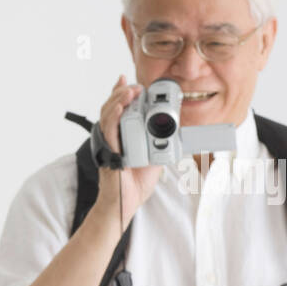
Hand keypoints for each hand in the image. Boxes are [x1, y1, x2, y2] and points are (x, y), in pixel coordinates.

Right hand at [96, 75, 163, 221]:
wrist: (128, 202)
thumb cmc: (137, 182)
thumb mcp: (155, 155)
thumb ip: (161, 141)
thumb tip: (178, 130)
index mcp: (122, 135)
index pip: (119, 109)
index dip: (122, 93)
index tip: (133, 84)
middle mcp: (112, 136)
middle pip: (112, 107)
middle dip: (122, 92)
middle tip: (136, 86)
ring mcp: (108, 143)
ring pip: (108, 114)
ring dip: (118, 99)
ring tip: (130, 90)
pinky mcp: (108, 152)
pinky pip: (108, 131)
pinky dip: (113, 117)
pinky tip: (120, 107)